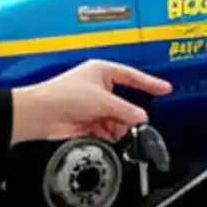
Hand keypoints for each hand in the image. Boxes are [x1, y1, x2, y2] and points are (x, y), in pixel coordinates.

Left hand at [10, 59, 171, 144]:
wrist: (41, 115)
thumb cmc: (63, 96)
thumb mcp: (102, 101)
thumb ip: (125, 110)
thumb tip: (141, 117)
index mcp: (102, 71)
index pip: (132, 76)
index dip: (150, 83)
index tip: (165, 89)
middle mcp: (98, 86)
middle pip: (125, 101)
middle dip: (128, 113)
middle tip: (135, 121)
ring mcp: (93, 104)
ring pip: (117, 117)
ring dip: (118, 125)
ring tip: (115, 129)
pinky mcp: (87, 120)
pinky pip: (107, 128)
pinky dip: (109, 133)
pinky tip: (106, 134)